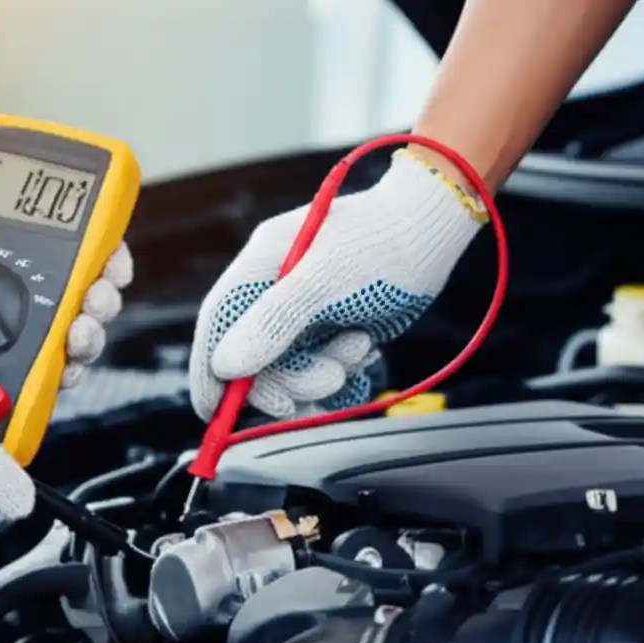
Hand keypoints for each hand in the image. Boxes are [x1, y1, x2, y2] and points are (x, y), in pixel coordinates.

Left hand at [0, 195, 132, 387]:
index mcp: (48, 251)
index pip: (101, 257)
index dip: (115, 263)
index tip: (112, 268)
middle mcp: (49, 290)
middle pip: (97, 303)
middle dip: (104, 304)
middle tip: (91, 303)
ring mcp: (33, 328)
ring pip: (80, 341)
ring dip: (88, 341)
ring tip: (75, 337)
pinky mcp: (14, 361)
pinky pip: (48, 375)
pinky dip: (60, 377)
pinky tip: (59, 372)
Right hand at [190, 150, 485, 419]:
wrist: (434, 229)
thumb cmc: (381, 242)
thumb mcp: (324, 281)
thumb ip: (272, 323)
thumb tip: (225, 366)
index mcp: (260, 267)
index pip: (217, 324)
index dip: (209, 372)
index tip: (214, 414)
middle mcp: (276, 291)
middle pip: (255, 358)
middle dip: (290, 379)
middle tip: (331, 378)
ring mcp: (305, 312)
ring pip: (291, 370)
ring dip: (323, 375)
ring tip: (359, 347)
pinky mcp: (333, 328)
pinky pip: (321, 369)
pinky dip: (342, 374)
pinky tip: (364, 353)